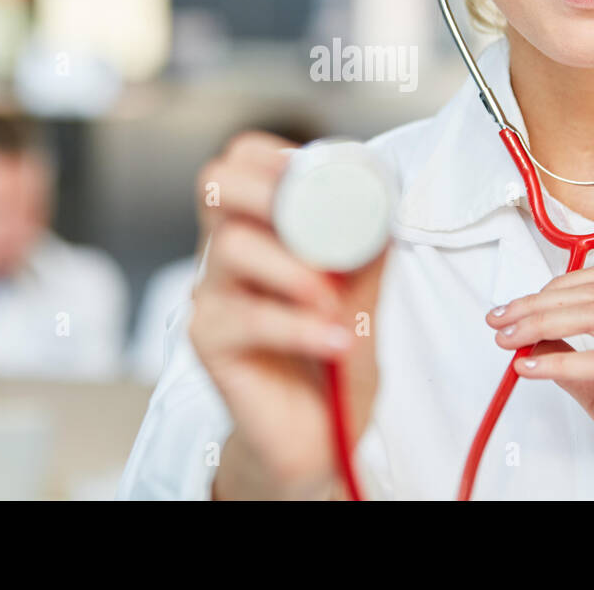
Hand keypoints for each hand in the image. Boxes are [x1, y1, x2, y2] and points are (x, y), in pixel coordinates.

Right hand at [190, 131, 385, 499]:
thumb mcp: (364, 291)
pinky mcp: (209, 343)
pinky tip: (336, 340)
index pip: (238, 163)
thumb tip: (384, 201)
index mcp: (257, 228)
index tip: (318, 174)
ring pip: (232, 247)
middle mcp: (224, 254)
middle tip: (321, 224)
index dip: (273, 155)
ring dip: (295, 267)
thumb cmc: (336, 354)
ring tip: (334, 299)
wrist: (320, 437)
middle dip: (272, 191)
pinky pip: (247, 319)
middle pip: (216, 184)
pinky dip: (299, 326)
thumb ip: (367, 248)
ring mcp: (212, 296)